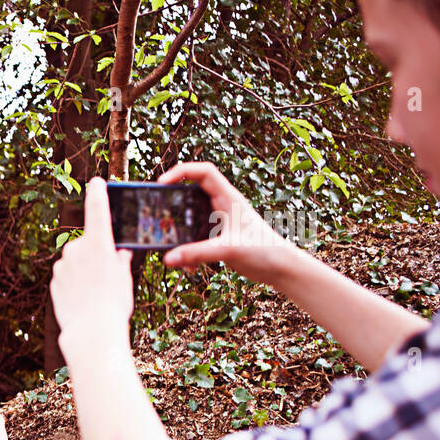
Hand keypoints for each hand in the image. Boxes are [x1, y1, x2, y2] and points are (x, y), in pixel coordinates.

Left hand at [50, 177, 133, 355]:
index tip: (95, 182)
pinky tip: (83, 299)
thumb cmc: (114, 305)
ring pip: (76, 261)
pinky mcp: (54, 279)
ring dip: (84, 271)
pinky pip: (67, 276)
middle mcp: (78, 248)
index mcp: (100, 243)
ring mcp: (63, 264)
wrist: (91, 331)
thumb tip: (118, 254)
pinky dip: (74, 284)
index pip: (98, 210)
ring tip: (95, 293)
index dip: (97, 194)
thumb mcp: (124, 279)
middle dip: (96, 256)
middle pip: (89, 244)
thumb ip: (120, 261)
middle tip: (107, 278)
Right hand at [156, 161, 295, 285]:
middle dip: (173, 204)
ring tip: (171, 246)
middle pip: (191, 193)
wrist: (282, 268)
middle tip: (158, 214)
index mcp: (229, 199)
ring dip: (179, 232)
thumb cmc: (265, 250)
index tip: (161, 184)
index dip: (180, 172)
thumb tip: (168, 258)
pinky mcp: (219, 238)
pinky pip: (195, 238)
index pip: (203, 172)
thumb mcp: (228, 249)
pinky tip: (189, 266)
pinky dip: (188, 250)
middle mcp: (223, 206)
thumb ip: (197, 253)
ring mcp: (220, 222)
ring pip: (191, 219)